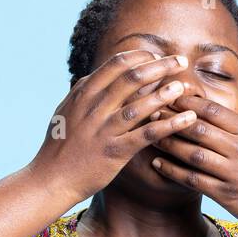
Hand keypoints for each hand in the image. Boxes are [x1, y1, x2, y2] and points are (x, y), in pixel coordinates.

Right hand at [28, 50, 198, 206]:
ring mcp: (104, 130)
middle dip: (160, 66)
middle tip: (180, 61)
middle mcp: (94, 108)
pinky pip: (146, 134)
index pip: (116, 64)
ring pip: (140, 105)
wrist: (50, 180)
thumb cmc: (58, 147)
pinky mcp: (114, 152)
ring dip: (165, 93)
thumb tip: (93, 75)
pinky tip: (187, 119)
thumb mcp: (64, 112)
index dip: (141, 57)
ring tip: (184, 86)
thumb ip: (80, 92)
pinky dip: (169, 125)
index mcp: (83, 95)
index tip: (156, 56)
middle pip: (132, 78)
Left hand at [147, 94, 237, 236]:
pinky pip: (192, 180)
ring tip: (151, 135)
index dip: (190, 102)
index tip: (172, 97)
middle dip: (173, 119)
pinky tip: (158, 164)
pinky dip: (172, 171)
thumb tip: (222, 116)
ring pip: (192, 153)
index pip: (215, 111)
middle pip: (199, 129)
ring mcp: (232, 173)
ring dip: (169, 143)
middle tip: (152, 112)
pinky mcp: (225, 195)